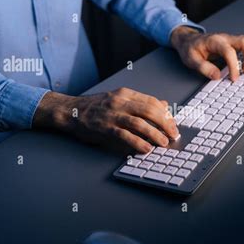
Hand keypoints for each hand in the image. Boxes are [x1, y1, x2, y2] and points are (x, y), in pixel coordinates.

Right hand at [33, 88, 178, 152]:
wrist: (70, 111)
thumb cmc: (95, 107)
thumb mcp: (119, 99)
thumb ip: (140, 102)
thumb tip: (164, 105)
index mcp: (125, 94)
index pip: (151, 101)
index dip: (166, 114)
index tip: (173, 124)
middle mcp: (120, 102)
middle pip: (149, 111)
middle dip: (165, 124)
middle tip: (172, 134)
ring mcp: (112, 115)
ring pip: (139, 123)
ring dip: (155, 134)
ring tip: (163, 143)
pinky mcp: (104, 128)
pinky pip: (125, 136)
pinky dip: (138, 143)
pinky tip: (146, 149)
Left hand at [170, 26, 243, 81]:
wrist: (189, 40)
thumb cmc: (190, 49)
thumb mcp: (191, 60)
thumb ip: (204, 68)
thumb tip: (217, 76)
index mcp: (214, 41)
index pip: (229, 51)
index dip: (234, 66)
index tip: (234, 78)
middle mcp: (225, 38)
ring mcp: (232, 40)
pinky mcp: (235, 44)